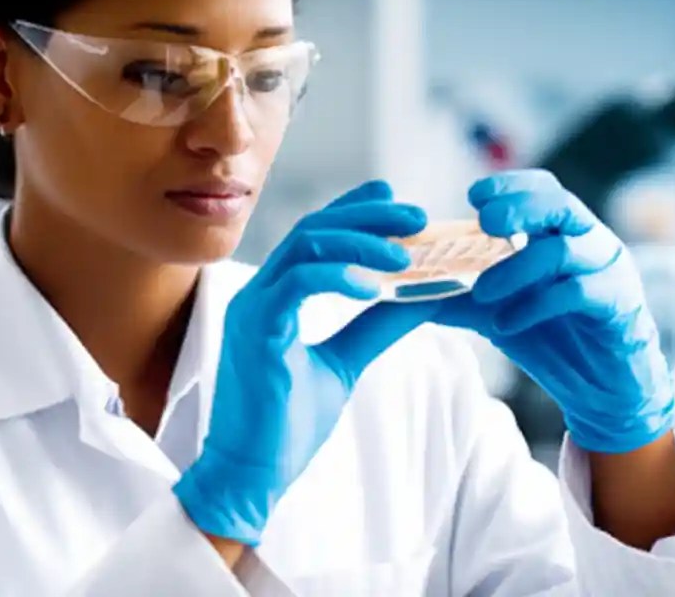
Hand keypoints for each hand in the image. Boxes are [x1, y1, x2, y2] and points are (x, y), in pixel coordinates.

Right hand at [174, 180, 438, 544]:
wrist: (251, 474)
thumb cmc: (286, 424)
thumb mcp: (343, 363)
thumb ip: (375, 326)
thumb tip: (423, 298)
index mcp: (273, 298)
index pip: (313, 235)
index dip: (354, 210)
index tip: (396, 200)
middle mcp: (258, 294)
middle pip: (313, 230)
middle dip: (367, 218)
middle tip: (416, 218)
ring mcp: (252, 308)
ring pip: (305, 247)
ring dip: (360, 243)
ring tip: (404, 255)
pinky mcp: (255, 330)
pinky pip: (296, 284)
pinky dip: (337, 277)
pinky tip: (375, 287)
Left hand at [432, 170, 674, 453]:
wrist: (600, 390)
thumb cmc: (549, 338)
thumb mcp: (493, 310)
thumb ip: (454, 294)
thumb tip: (401, 288)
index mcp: (560, 233)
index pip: (541, 190)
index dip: (510, 186)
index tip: (473, 196)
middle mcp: (588, 242)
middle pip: (560, 204)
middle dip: (520, 207)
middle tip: (484, 220)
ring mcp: (607, 270)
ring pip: (564, 250)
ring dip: (515, 268)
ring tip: (481, 292)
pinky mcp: (618, 304)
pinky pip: (578, 292)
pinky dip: (536, 305)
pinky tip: (505, 324)